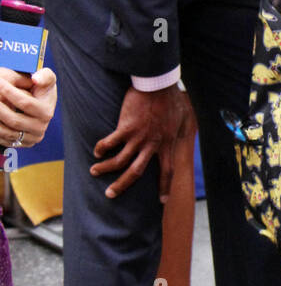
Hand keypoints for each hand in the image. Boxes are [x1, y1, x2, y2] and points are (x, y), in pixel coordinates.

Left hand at [0, 67, 56, 147]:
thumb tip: (36, 80)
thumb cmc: (41, 90)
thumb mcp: (47, 80)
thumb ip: (45, 76)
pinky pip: (4, 139)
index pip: (26, 103)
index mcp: (46, 112)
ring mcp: (30, 138)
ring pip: (7, 132)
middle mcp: (40, 128)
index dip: (10, 92)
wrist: (39, 107)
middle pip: (14, 120)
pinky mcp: (21, 144)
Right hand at [89, 84, 186, 200]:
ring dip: (105, 168)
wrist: (158, 84)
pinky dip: (102, 148)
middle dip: (122, 185)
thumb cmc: (170, 98)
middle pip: (136, 172)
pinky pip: (111, 142)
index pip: (167, 170)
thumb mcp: (180, 118)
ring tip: (94, 171)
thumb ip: (177, 130)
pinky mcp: (126, 127)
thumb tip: (180, 134)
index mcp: (166, 143)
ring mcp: (138, 137)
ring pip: (119, 161)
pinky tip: (96, 151)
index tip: (162, 201)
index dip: (165, 186)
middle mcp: (152, 144)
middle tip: (110, 194)